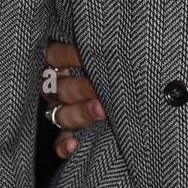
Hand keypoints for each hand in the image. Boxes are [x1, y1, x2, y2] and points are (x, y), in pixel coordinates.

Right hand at [43, 41, 106, 159]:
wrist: (132, 90)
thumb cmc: (116, 61)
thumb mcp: (105, 52)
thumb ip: (101, 49)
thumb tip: (116, 41)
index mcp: (59, 62)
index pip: (54, 56)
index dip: (68, 55)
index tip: (86, 55)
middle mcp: (56, 87)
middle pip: (60, 88)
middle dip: (82, 88)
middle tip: (101, 89)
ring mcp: (59, 111)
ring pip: (61, 115)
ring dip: (80, 113)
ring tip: (101, 111)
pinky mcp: (66, 135)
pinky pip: (58, 143)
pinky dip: (64, 146)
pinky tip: (74, 145)